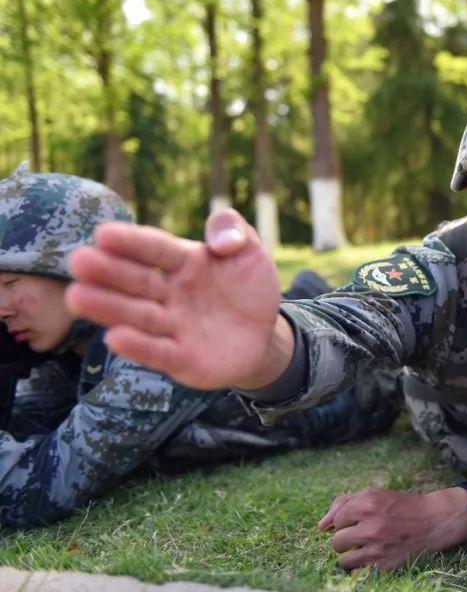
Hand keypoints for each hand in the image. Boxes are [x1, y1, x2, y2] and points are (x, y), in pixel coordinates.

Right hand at [64, 210, 287, 390]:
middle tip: (78, 261)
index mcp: (184, 262)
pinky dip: (138, 346)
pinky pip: (159, 352)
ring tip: (77, 297)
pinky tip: (114, 337)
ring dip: (109, 308)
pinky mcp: (181, 359)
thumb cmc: (248, 287)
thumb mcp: (250, 252)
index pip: (155, 249)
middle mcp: (170, 294)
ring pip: (138, 315)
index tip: (103, 233)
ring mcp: (173, 327)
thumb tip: (224, 240)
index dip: (132, 242)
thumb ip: (235, 233)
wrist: (264, 335)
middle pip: (137, 281)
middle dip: (108, 272)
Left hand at [318, 486, 466, 570]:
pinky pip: (357, 573)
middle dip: (346, 539)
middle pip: (336, 542)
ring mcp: (377, 548)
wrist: (432, 522)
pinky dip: (362, 568)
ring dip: (351, 555)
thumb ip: (343, 503)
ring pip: (343, 560)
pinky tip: (373, 558)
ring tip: (366, 548)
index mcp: (367, 503)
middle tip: (363, 535)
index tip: (361, 520)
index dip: (347, 521)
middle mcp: (371, 526)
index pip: (337, 521)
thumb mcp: (374, 494)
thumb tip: (320, 527)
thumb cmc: (400, 506)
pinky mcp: (384, 566)